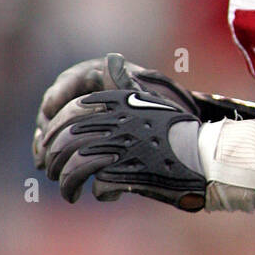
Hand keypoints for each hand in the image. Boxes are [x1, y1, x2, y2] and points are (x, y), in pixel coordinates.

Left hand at [38, 54, 206, 208]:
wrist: (207, 157)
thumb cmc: (180, 131)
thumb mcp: (151, 99)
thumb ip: (126, 84)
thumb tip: (111, 59)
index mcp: (118, 102)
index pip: (69, 113)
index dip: (54, 131)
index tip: (47, 144)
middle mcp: (116, 122)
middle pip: (66, 140)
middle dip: (53, 158)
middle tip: (52, 171)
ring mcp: (121, 148)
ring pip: (74, 166)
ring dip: (66, 182)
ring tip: (70, 192)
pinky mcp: (129, 173)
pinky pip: (98, 186)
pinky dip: (99, 193)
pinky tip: (107, 196)